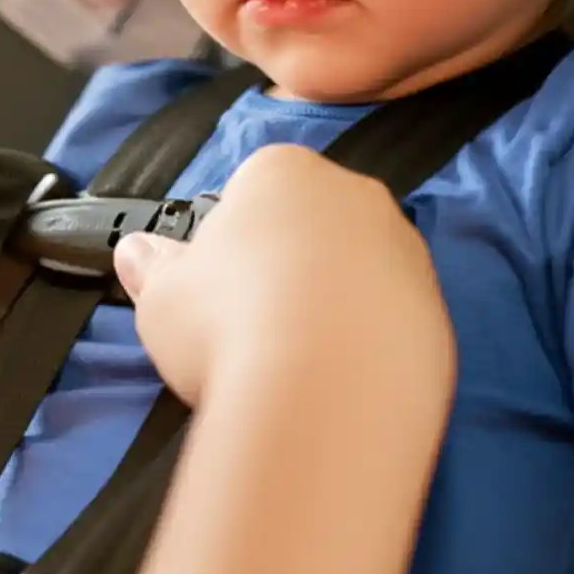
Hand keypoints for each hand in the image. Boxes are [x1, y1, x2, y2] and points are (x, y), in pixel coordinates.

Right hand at [114, 144, 453, 402]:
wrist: (324, 401)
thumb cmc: (227, 324)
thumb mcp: (160, 295)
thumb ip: (151, 266)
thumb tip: (136, 252)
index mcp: (284, 172)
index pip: (251, 186)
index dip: (227, 233)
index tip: (211, 280)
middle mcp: (355, 196)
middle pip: (310, 223)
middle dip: (282, 263)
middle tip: (244, 322)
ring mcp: (406, 254)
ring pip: (354, 271)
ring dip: (326, 304)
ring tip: (287, 361)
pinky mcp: (437, 314)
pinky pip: (388, 321)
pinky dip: (363, 345)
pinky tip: (330, 382)